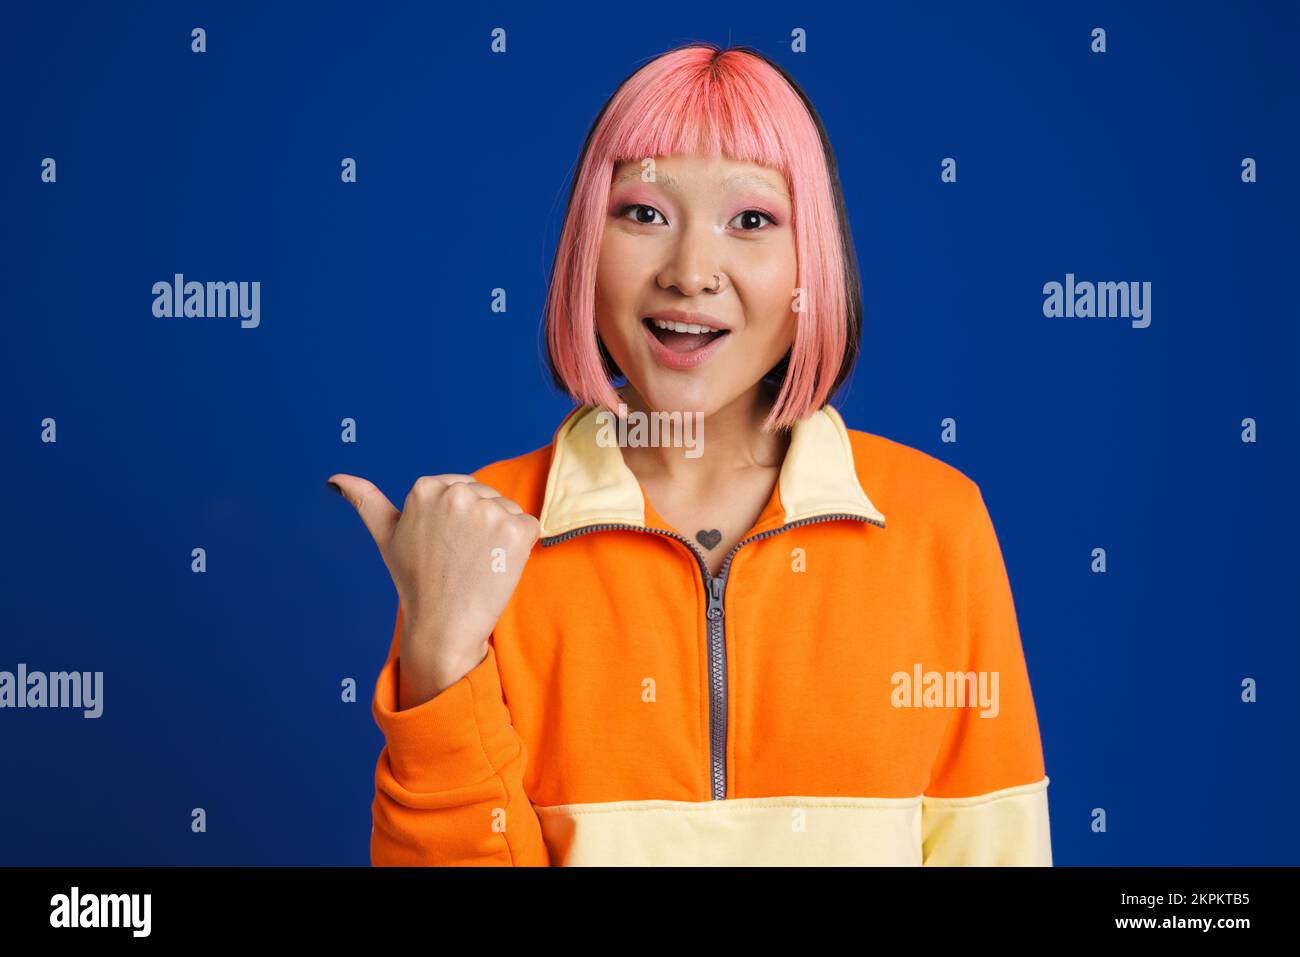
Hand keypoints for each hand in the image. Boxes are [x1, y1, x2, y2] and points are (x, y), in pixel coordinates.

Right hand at [328, 472, 539, 706]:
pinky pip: (531, 526)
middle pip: (487, 496)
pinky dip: (522, 548)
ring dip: (501, 536)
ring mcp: (488, 510)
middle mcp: (456, 493)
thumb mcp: (386, 536)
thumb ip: (365, 500)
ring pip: (508, 511)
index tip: (446, 546)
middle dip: (481, 525)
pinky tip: (498, 566)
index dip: (459, 520)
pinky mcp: (516, 529)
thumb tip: (336, 478)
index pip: (461, 488)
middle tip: (461, 558)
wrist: (443, 626)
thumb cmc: (415, 582)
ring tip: (477, 563)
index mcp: (425, 487)